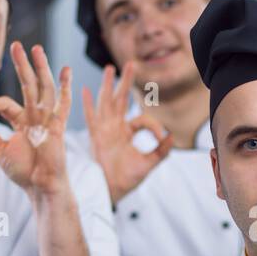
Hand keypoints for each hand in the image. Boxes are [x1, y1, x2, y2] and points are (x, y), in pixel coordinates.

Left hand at [0, 42, 71, 197]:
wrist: (40, 186)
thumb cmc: (24, 172)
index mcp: (22, 121)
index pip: (6, 103)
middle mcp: (35, 116)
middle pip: (28, 85)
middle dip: (22, 65)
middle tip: (16, 45)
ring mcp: (47, 119)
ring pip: (44, 88)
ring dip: (40, 68)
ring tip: (36, 48)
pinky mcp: (58, 126)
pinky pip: (63, 103)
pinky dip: (65, 87)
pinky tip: (65, 71)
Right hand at [81, 61, 172, 203]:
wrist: (112, 191)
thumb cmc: (127, 179)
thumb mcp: (148, 164)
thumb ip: (160, 151)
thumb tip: (173, 138)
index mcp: (126, 132)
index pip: (142, 119)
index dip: (154, 126)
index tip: (162, 138)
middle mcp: (114, 128)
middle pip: (120, 100)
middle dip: (126, 82)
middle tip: (131, 64)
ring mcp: (103, 130)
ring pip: (106, 102)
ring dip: (108, 86)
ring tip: (110, 69)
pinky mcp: (95, 136)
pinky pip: (89, 117)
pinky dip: (87, 105)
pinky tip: (83, 90)